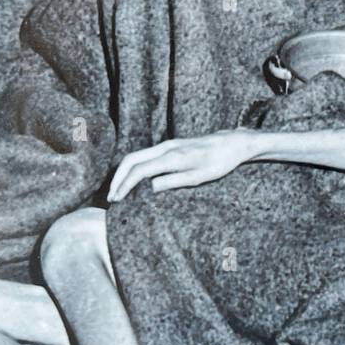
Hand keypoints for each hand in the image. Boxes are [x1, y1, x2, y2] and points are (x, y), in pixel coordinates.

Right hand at [107, 130, 254, 201]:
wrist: (232, 144)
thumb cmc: (219, 162)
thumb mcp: (198, 177)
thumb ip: (172, 182)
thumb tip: (148, 189)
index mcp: (172, 157)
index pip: (139, 171)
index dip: (125, 186)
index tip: (117, 200)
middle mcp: (166, 147)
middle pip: (131, 159)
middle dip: (117, 178)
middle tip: (112, 198)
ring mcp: (167, 145)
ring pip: (136, 156)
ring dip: (123, 172)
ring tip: (118, 191)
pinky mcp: (170, 146)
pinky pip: (144, 155)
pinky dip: (133, 167)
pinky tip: (132, 181)